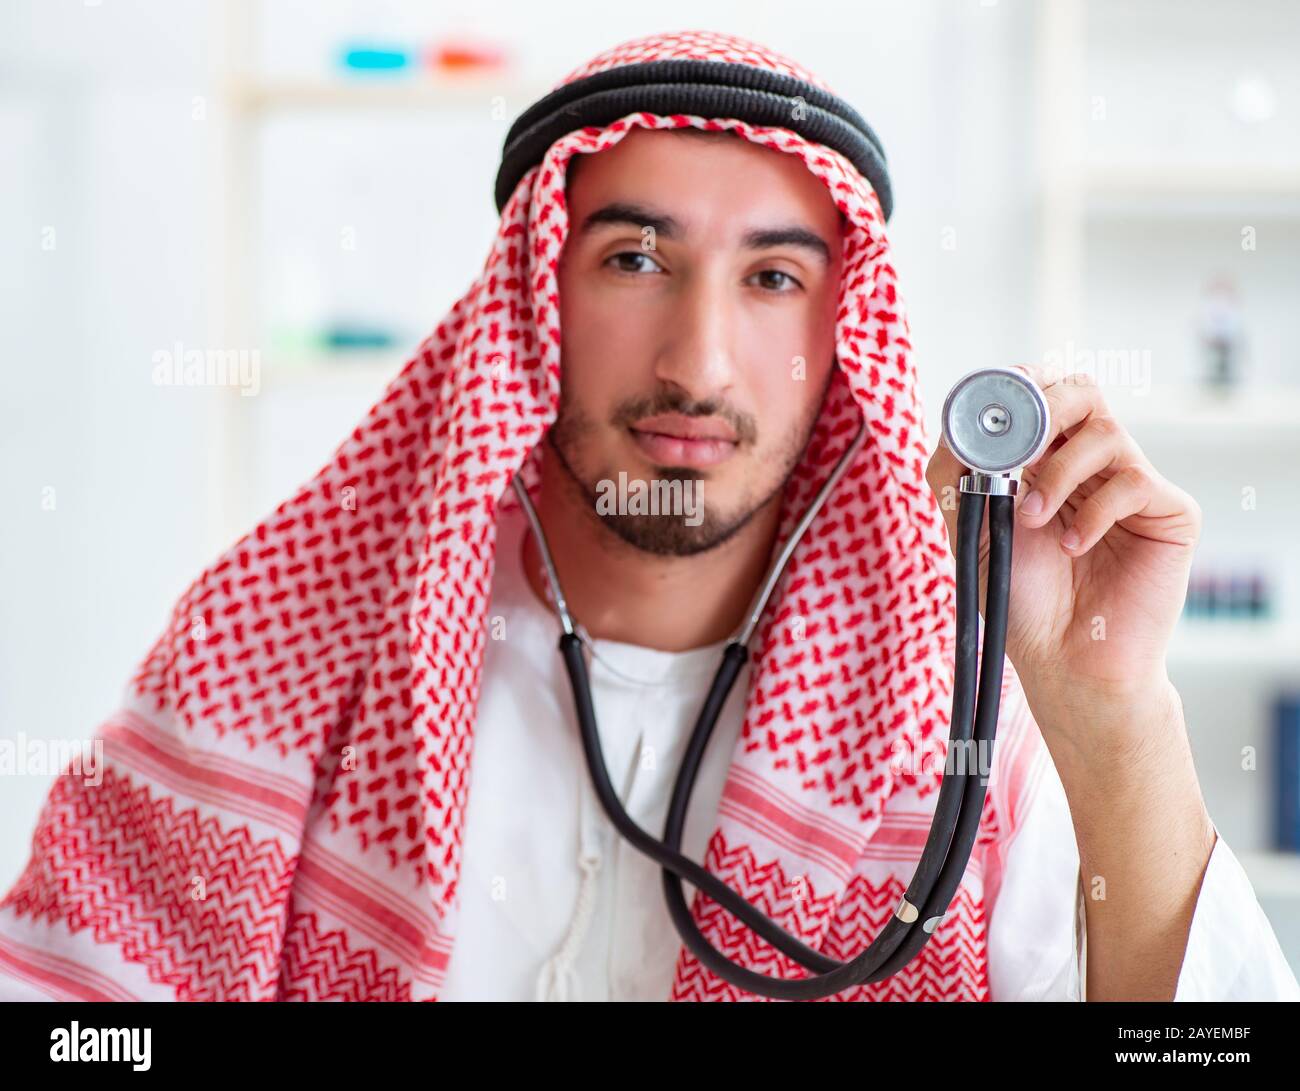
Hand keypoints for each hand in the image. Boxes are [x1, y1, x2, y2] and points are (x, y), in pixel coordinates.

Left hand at [925, 363, 1201, 755]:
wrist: (1064, 662)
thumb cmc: (1020, 599)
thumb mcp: (972, 527)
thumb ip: (958, 473)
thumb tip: (960, 423)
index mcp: (1047, 460)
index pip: (1043, 394)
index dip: (1019, 389)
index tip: (990, 412)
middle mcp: (1093, 465)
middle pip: (1082, 391)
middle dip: (1043, 409)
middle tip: (1018, 451)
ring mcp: (1134, 485)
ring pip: (1106, 430)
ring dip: (1058, 471)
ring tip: (1034, 520)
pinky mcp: (1169, 514)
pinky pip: (1134, 481)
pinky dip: (1093, 512)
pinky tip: (1073, 546)